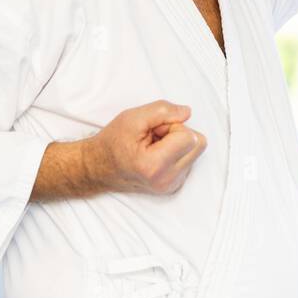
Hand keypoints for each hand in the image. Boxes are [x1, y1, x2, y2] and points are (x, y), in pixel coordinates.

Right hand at [89, 101, 206, 194]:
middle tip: (155, 137)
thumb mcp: (132, 118)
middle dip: (179, 134)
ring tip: (154, 146)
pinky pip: (189, 160)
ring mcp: (171, 186)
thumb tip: (187, 112)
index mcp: (155, 166)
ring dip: (178, 143)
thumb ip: (163, 110)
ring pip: (196, 152)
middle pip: (199, 144)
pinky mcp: (174, 186)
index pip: (190, 137)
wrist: (98, 168)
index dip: (173, 126)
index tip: (154, 130)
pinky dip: (175, 153)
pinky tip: (156, 155)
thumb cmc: (112, 142)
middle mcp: (167, 180)